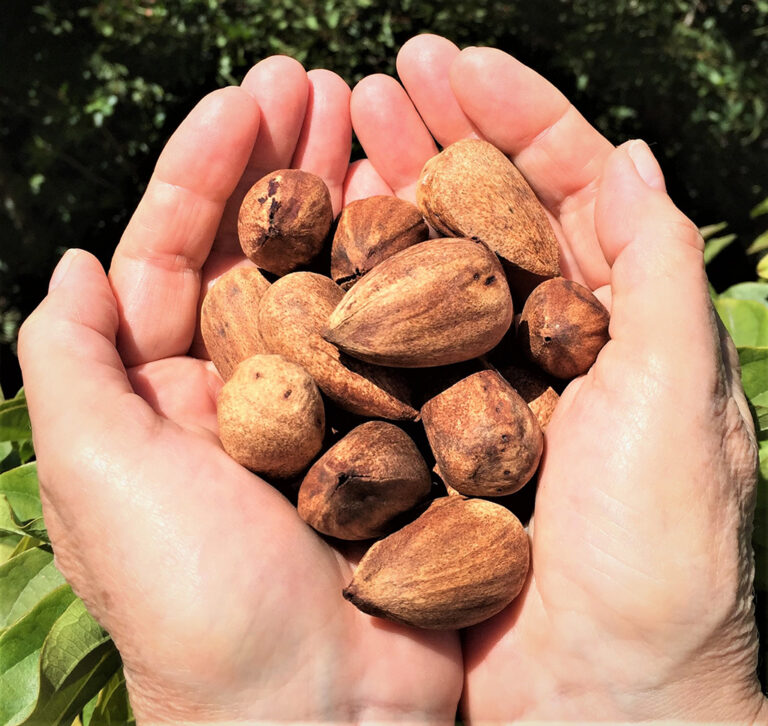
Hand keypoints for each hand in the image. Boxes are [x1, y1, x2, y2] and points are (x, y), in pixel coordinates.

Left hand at [18, 59, 461, 722]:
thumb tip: (75, 263)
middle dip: (286, 159)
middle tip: (324, 84)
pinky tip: (433, 220)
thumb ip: (71, 365)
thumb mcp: (100, 477)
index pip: (179, 246)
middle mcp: (243, 385)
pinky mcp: (389, 430)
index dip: (210, 163)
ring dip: (352, 199)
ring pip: (335, 278)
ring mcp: (324, 404)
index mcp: (166, 388)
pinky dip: (409, 275)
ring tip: (377, 124)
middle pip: (262, 246)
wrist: (315, 713)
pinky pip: (396, 335)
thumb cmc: (196, 606)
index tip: (255, 95)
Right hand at [350, 35, 765, 721]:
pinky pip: (388, 346)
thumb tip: (631, 155)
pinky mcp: (428, 434)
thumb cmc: (655, 558)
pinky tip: (316, 246)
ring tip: (337, 132)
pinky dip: (356, 291)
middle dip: (437, 136)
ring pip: (429, 268)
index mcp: (617, 317)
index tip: (452, 59)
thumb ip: (656, 273)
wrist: (596, 696)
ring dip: (387, 196)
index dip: (514, 113)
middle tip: (376, 78)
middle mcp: (546, 340)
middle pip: (489, 211)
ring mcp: (479, 384)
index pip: (569, 184)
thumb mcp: (678, 398)